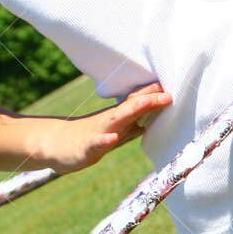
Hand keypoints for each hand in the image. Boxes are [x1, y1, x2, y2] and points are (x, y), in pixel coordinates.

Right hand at [37, 83, 170, 173]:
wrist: (57, 145)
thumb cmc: (90, 136)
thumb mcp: (116, 129)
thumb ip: (135, 123)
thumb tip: (156, 116)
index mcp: (118, 117)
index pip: (138, 102)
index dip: (155, 95)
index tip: (175, 86)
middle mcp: (109, 120)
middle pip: (131, 107)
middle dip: (149, 100)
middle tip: (168, 93)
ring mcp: (98, 132)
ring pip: (116, 120)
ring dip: (132, 111)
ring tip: (147, 103)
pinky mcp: (86, 147)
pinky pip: (96, 143)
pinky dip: (105, 140)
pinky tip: (112, 138)